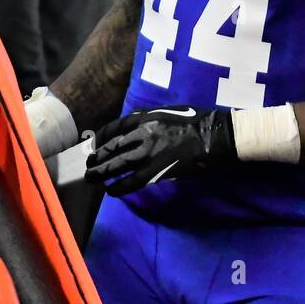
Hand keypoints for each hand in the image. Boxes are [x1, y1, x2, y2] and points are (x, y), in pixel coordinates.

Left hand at [84, 106, 236, 195]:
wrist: (214, 135)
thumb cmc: (198, 121)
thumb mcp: (171, 112)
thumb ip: (152, 119)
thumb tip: (140, 128)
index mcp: (147, 118)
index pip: (116, 127)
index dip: (102, 136)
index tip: (95, 142)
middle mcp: (143, 134)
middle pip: (113, 147)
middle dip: (98, 156)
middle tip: (89, 164)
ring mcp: (148, 153)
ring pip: (117, 165)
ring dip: (102, 172)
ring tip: (91, 178)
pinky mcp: (157, 171)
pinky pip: (132, 181)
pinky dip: (119, 187)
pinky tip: (111, 191)